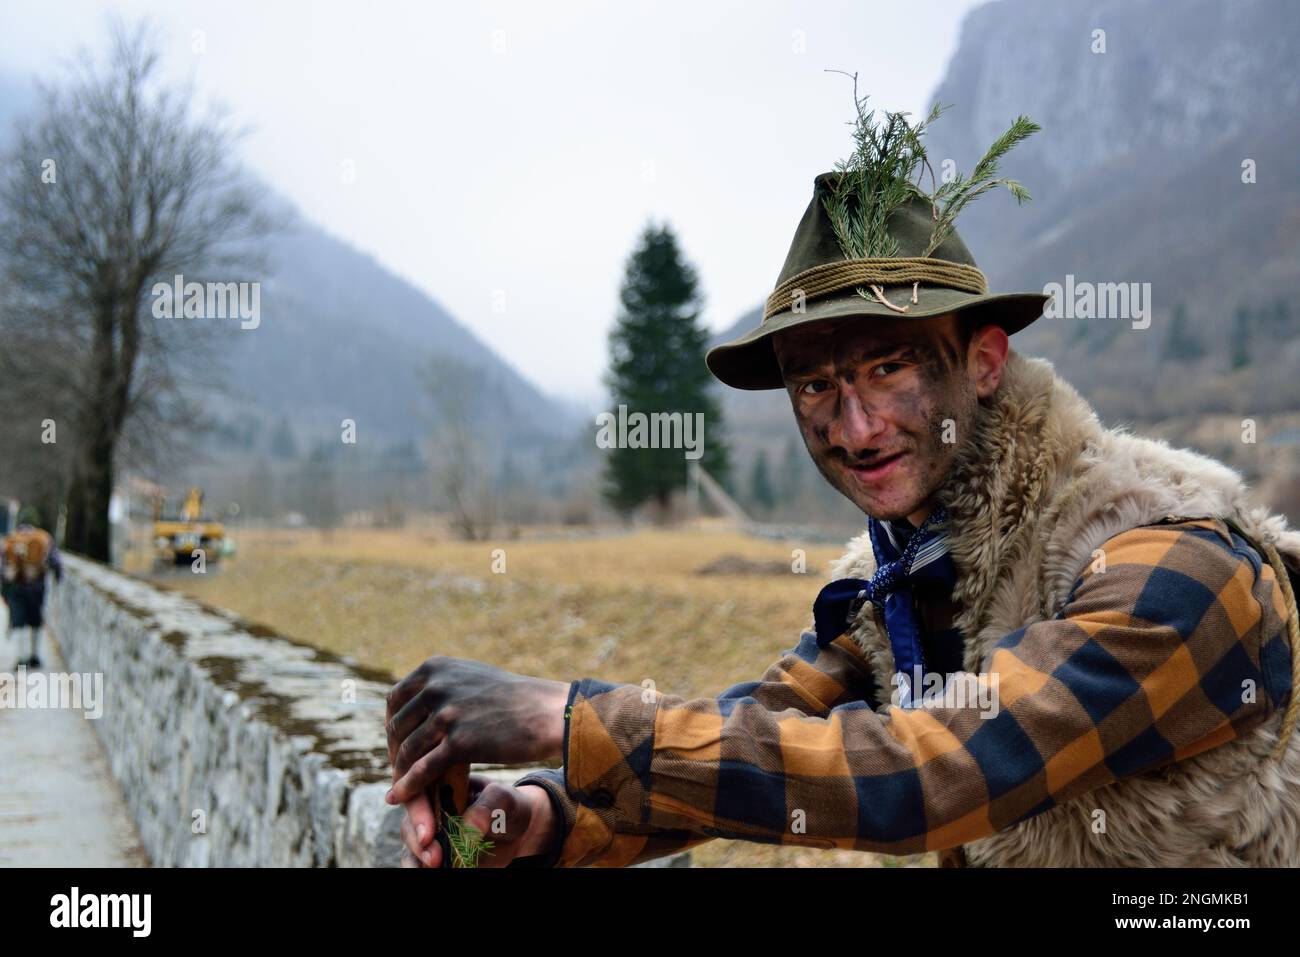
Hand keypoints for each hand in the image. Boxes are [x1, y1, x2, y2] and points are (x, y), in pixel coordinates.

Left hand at [385, 656, 567, 804]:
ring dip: (400, 773)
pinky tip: (399, 798)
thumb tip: (417, 694)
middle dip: (394, 752)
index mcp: (435, 668)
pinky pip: (423, 769)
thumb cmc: (513, 698)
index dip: (393, 726)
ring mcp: (447, 713)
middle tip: (400, 771)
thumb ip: (442, 683)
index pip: (396, 700)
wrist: (546, 712)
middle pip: (397, 727)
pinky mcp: (459, 742)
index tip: (398, 744)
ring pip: (407, 750)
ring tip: (401, 788)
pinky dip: (408, 786)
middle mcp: (436, 686)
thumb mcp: (470, 677)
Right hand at [399, 775, 559, 867]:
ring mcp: (430, 830)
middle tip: (434, 858)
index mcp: (441, 782)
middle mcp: (429, 806)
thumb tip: (469, 828)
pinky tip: (431, 869)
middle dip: (417, 841)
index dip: (418, 812)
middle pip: (410, 822)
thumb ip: (487, 807)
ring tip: (434, 865)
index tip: (427, 834)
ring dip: (417, 857)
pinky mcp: (434, 852)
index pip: (419, 791)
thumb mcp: (503, 798)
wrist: (518, 831)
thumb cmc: (507, 805)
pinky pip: (419, 861)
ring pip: (411, 844)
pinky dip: (420, 866)